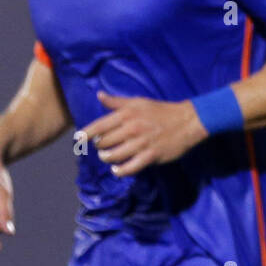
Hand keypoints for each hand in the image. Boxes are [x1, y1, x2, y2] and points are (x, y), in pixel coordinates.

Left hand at [81, 92, 207, 176]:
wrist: (188, 121)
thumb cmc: (161, 110)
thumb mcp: (139, 102)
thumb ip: (117, 102)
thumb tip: (99, 95)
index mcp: (127, 114)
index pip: (99, 126)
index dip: (85, 134)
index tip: (77, 140)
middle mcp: (132, 128)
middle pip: (104, 143)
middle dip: (99, 146)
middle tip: (102, 147)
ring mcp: (141, 143)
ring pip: (114, 155)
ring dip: (107, 158)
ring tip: (108, 157)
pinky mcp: (151, 155)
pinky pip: (130, 167)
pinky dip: (120, 171)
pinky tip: (117, 169)